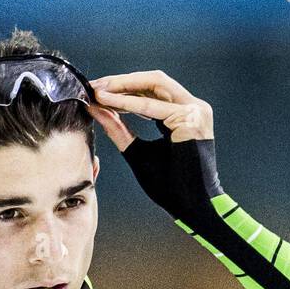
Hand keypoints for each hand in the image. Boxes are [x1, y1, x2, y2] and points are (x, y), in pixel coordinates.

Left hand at [85, 70, 221, 225]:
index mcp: (184, 115)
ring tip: (99, 91)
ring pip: (155, 85)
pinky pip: (153, 106)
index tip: (98, 91)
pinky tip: (109, 102)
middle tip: (94, 86)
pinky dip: (129, 103)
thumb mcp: (138, 153)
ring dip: (124, 87)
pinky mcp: (191, 118)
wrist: (191, 207)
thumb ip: (119, 130)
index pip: (152, 91)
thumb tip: (97, 109)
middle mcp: (193, 107)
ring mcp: (195, 111)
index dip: (124, 88)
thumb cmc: (170, 187)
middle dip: (122, 82)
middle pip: (154, 81)